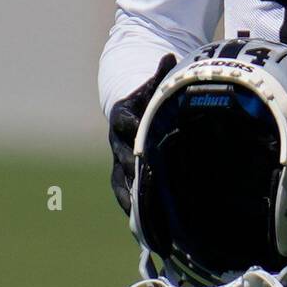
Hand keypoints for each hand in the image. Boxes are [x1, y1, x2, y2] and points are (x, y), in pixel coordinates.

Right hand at [108, 53, 176, 214]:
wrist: (127, 114)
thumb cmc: (146, 100)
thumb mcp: (153, 86)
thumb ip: (161, 75)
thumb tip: (169, 55)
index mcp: (123, 118)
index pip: (125, 125)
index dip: (133, 132)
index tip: (142, 140)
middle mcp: (117, 143)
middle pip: (123, 160)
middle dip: (134, 173)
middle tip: (148, 184)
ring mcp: (118, 163)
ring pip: (121, 184)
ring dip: (132, 201)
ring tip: (143, 218)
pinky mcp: (123, 178)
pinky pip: (126, 197)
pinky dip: (135, 212)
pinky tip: (148, 231)